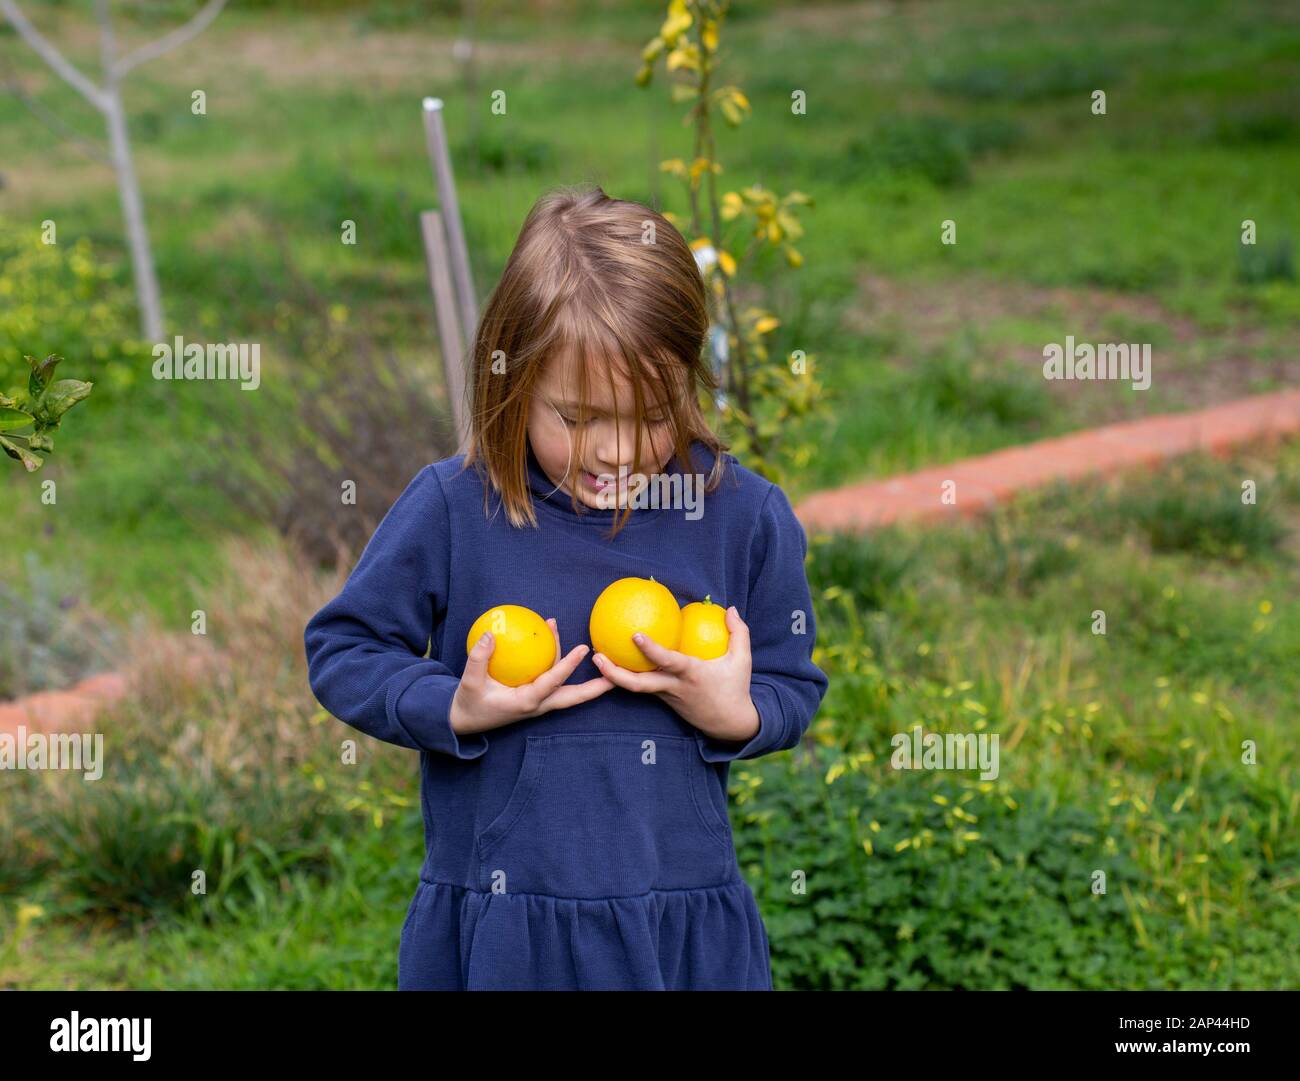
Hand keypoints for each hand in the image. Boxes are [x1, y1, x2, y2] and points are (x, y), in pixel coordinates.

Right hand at [450, 618, 612, 735]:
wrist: (464, 723)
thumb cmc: (469, 703)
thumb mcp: (469, 682)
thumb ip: (478, 659)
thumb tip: (490, 634)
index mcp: (525, 702)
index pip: (553, 683)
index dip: (568, 665)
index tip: (584, 649)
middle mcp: (538, 704)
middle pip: (575, 697)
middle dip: (598, 687)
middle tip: (620, 676)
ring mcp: (539, 703)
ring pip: (567, 688)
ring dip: (581, 671)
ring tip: (594, 650)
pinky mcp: (535, 697)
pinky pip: (554, 680)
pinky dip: (560, 663)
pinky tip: (558, 642)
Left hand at [590, 605, 760, 743]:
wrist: (730, 725)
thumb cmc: (736, 689)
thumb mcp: (742, 661)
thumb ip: (738, 632)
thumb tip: (729, 608)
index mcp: (691, 675)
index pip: (668, 661)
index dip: (651, 650)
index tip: (635, 635)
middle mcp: (674, 687)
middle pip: (638, 684)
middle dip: (614, 673)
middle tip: (597, 656)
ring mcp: (666, 696)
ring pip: (636, 688)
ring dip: (614, 676)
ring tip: (597, 658)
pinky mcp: (664, 700)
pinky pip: (643, 688)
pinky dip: (627, 677)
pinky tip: (616, 662)